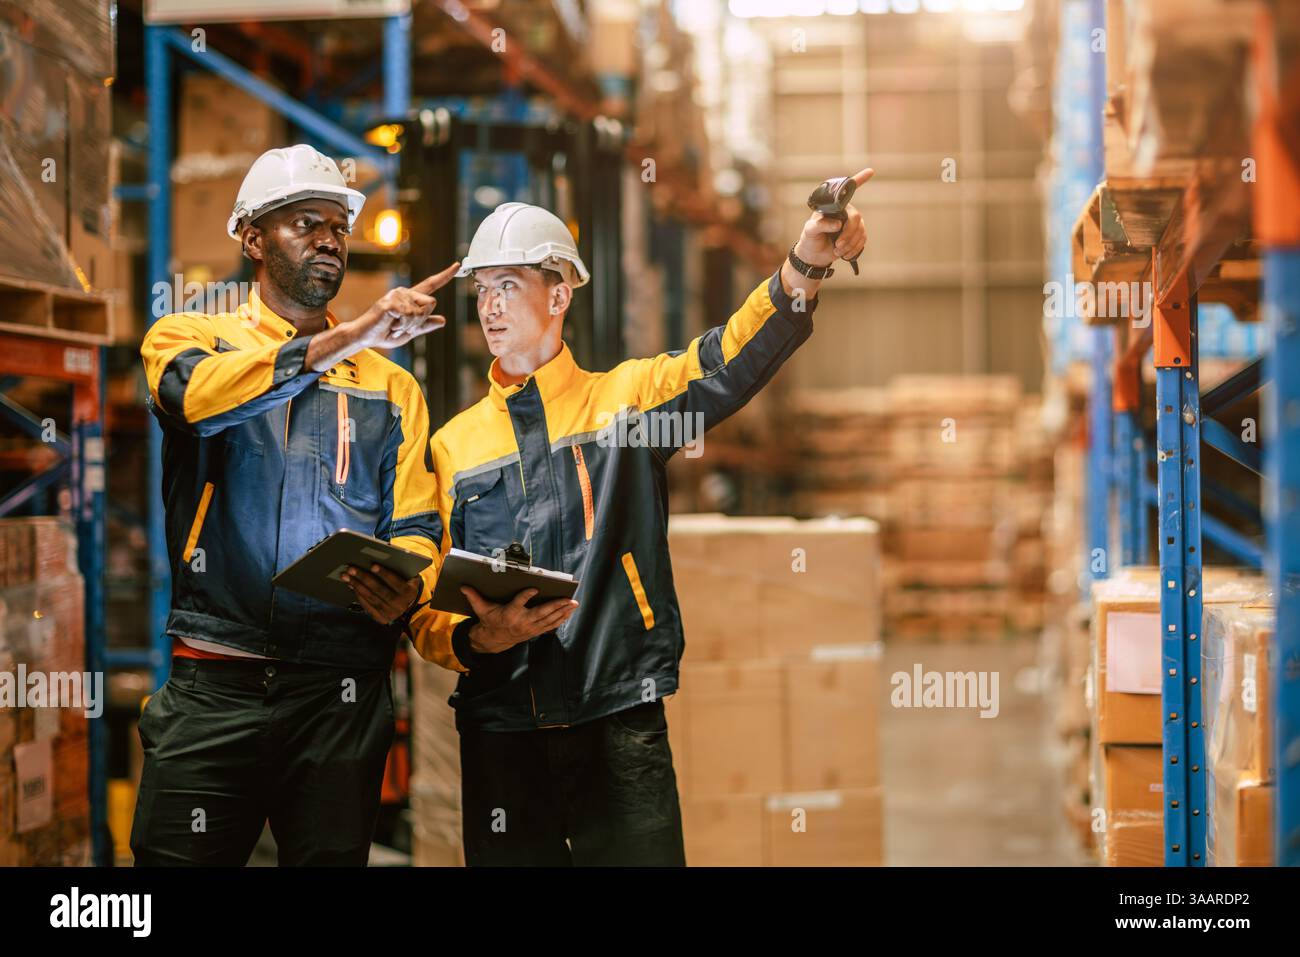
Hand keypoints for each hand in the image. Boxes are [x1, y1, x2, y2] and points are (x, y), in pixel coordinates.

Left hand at [343, 563, 422, 624]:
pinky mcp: (382, 619)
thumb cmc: (404, 582)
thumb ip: (398, 569)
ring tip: (346, 576)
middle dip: (364, 578)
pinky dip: (358, 596)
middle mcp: (401, 605)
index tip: (372, 565)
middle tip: (351, 569)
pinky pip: (368, 607)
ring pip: (372, 599)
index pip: (396, 582)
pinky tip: (351, 586)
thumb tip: (377, 559)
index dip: (384, 574)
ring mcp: (391, 614)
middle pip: (380, 591)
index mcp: (410, 592)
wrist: (407, 602)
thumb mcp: (406, 576)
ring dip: (357, 586)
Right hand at [353, 261, 460, 349]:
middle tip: (403, 326)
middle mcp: (406, 292)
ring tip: (395, 325)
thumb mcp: (410, 331)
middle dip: (421, 320)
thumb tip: (443, 320)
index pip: (431, 285)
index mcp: (412, 298)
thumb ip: (425, 325)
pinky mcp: (391, 301)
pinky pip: (409, 315)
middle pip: (431, 303)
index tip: (457, 265)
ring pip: (420, 312)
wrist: (367, 336)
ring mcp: (398, 295)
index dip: (445, 275)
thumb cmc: (386, 332)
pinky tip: (391, 324)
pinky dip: (402, 325)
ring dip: (409, 325)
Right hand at [461, 586, 578, 654]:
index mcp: (509, 614)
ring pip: (549, 619)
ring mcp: (530, 628)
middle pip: (541, 613)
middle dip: (556, 606)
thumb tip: (463, 585)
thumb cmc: (490, 620)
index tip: (534, 589)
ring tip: (574, 604)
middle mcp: (522, 622)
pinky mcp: (535, 631)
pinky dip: (561, 619)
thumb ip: (474, 597)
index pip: (518, 603)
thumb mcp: (481, 609)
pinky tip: (569, 613)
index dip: (526, 596)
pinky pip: (551, 625)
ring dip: (563, 612)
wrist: (494, 640)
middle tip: (568, 599)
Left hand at [792, 167, 872, 266]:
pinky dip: (854, 249)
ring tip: (837, 251)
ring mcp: (852, 223)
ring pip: (860, 231)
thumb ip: (820, 225)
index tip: (870, 171)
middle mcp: (845, 212)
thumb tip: (837, 224)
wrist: (814, 255)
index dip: (859, 180)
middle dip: (848, 234)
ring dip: (850, 244)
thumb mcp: (810, 231)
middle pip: (856, 218)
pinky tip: (845, 254)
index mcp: (834, 206)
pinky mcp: (857, 235)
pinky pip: (863, 239)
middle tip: (837, 245)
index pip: (847, 192)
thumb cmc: (810, 239)